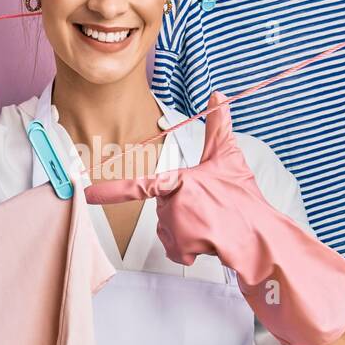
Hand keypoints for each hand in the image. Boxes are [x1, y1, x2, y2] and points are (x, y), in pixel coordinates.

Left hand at [85, 90, 344, 344]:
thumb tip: (218, 94)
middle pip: (164, 212)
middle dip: (184, 214)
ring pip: (170, 232)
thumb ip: (219, 126)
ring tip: (212, 227)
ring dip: (188, 232)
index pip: (139, 186)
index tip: (85, 193)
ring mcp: (176, 227)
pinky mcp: (182, 247)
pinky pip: (177, 250)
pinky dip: (191, 250)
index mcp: (179, 181)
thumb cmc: (243, 198)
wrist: (259, 234)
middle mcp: (173, 203)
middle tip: (210, 212)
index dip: (110, 190)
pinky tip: (209, 242)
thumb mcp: (229, 158)